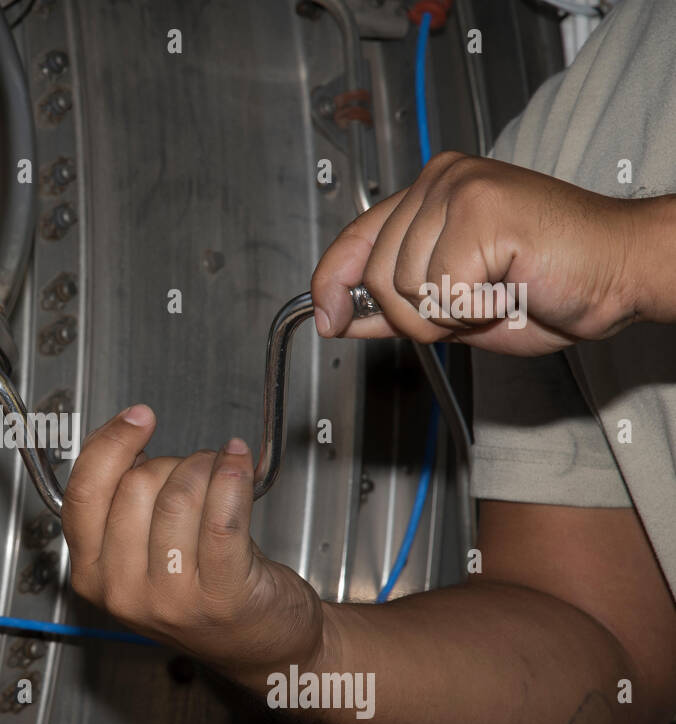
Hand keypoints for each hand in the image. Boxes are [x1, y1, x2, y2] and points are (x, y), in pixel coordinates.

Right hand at [61, 404, 324, 680]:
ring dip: (206, 468)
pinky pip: (223, 517)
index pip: (83, 494)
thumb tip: (117, 439)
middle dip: (170, 462)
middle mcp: (125, 592)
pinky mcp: (222, 595)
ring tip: (220, 475)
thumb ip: (116, 504)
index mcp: (92, 576)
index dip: (110, 444)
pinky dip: (233, 478)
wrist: (259, 645)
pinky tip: (238, 463)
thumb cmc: (202, 593)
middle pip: (135, 486)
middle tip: (192, 471)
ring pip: (179, 495)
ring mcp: (172, 599)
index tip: (136, 418)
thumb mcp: (138, 555)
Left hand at [311, 152, 648, 355]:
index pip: (353, 239)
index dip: (331, 284)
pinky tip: (509, 287)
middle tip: (471, 306)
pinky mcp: (482, 210)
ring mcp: (460, 189)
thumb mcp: (452, 307)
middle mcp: (440, 181)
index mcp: (430, 195)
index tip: (327, 319)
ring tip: (494, 292)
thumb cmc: (551, 284)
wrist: (618, 276)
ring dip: (450, 315)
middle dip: (418, 317)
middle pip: (376, 276)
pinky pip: (443, 291)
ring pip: (405, 287)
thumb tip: (338, 316)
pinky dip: (476, 309)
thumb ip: (396, 305)